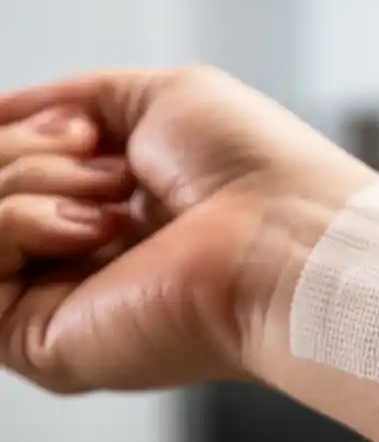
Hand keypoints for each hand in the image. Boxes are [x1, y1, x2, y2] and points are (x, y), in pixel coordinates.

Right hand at [0, 66, 377, 392]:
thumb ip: (70, 102)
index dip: (26, 138)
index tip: (81, 130)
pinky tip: (91, 231)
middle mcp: (80, 259)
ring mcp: (58, 302)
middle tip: (114, 170)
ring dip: (32, 182)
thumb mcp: (160, 98)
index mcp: (110, 208)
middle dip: (33, 154)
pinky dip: (15, 223)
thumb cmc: (257, 171)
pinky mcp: (38, 343)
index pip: (13, 169)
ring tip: (115, 202)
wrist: (288, 237)